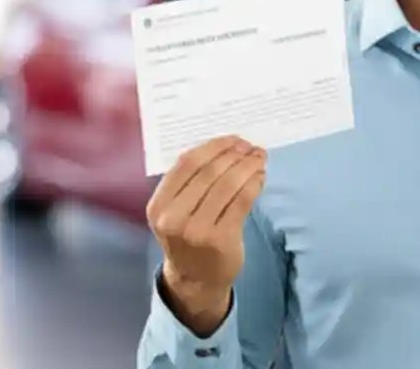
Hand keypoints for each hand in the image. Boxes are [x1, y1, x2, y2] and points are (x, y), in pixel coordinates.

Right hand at [146, 134, 267, 334]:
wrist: (195, 281)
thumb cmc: (188, 238)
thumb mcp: (175, 212)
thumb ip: (189, 183)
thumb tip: (224, 146)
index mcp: (158, 206)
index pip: (187, 164)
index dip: (213, 147)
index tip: (232, 139)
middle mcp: (174, 218)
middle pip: (209, 172)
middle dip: (234, 154)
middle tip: (251, 146)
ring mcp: (197, 230)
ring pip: (228, 185)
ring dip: (248, 166)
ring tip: (259, 157)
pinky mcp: (221, 239)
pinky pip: (242, 201)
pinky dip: (254, 184)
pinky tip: (260, 176)